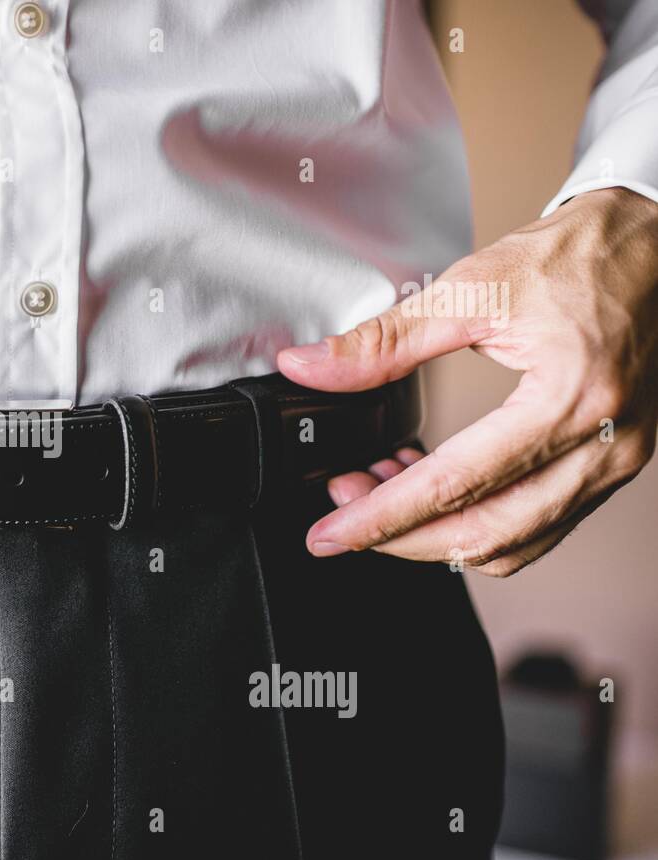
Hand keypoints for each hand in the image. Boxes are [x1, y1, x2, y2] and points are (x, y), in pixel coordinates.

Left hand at [277, 187, 657, 575]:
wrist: (650, 244)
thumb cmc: (575, 258)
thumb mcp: (469, 290)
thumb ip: (382, 341)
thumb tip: (309, 368)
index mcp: (568, 398)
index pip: (456, 483)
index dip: (382, 516)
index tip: (330, 532)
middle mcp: (603, 444)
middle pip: (486, 534)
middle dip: (401, 536)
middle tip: (342, 509)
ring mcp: (614, 461)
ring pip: (513, 543)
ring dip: (437, 534)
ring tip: (380, 491)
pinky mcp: (610, 464)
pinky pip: (538, 523)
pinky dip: (477, 520)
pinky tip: (432, 486)